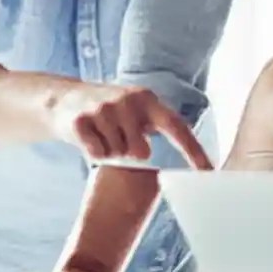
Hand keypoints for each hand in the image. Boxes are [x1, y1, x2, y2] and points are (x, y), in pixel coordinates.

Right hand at [48, 82, 211, 169]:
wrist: (64, 100)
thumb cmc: (110, 113)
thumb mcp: (136, 114)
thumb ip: (152, 131)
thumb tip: (167, 163)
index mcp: (149, 100)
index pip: (177, 128)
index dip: (194, 151)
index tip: (208, 172)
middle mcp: (129, 100)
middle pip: (140, 152)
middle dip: (129, 153)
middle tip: (118, 138)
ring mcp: (104, 108)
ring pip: (117, 154)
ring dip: (110, 151)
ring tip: (102, 134)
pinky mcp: (81, 120)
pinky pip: (96, 154)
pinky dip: (94, 153)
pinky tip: (89, 136)